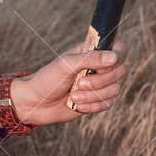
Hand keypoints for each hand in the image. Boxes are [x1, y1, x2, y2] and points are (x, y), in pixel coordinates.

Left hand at [9, 42, 127, 126]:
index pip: (118, 49)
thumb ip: (90, 59)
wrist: (35, 104)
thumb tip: (115, 57)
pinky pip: (107, 104)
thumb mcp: (66, 65)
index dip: (117, 56)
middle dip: (100, 81)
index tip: (103, 64)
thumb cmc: (47, 80)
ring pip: (115, 89)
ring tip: (73, 96)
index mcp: (92, 53)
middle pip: (120, 71)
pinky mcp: (97, 100)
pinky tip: (76, 105)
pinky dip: (92, 106)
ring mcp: (99, 85)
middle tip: (79, 83)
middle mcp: (99, 67)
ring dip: (93, 95)